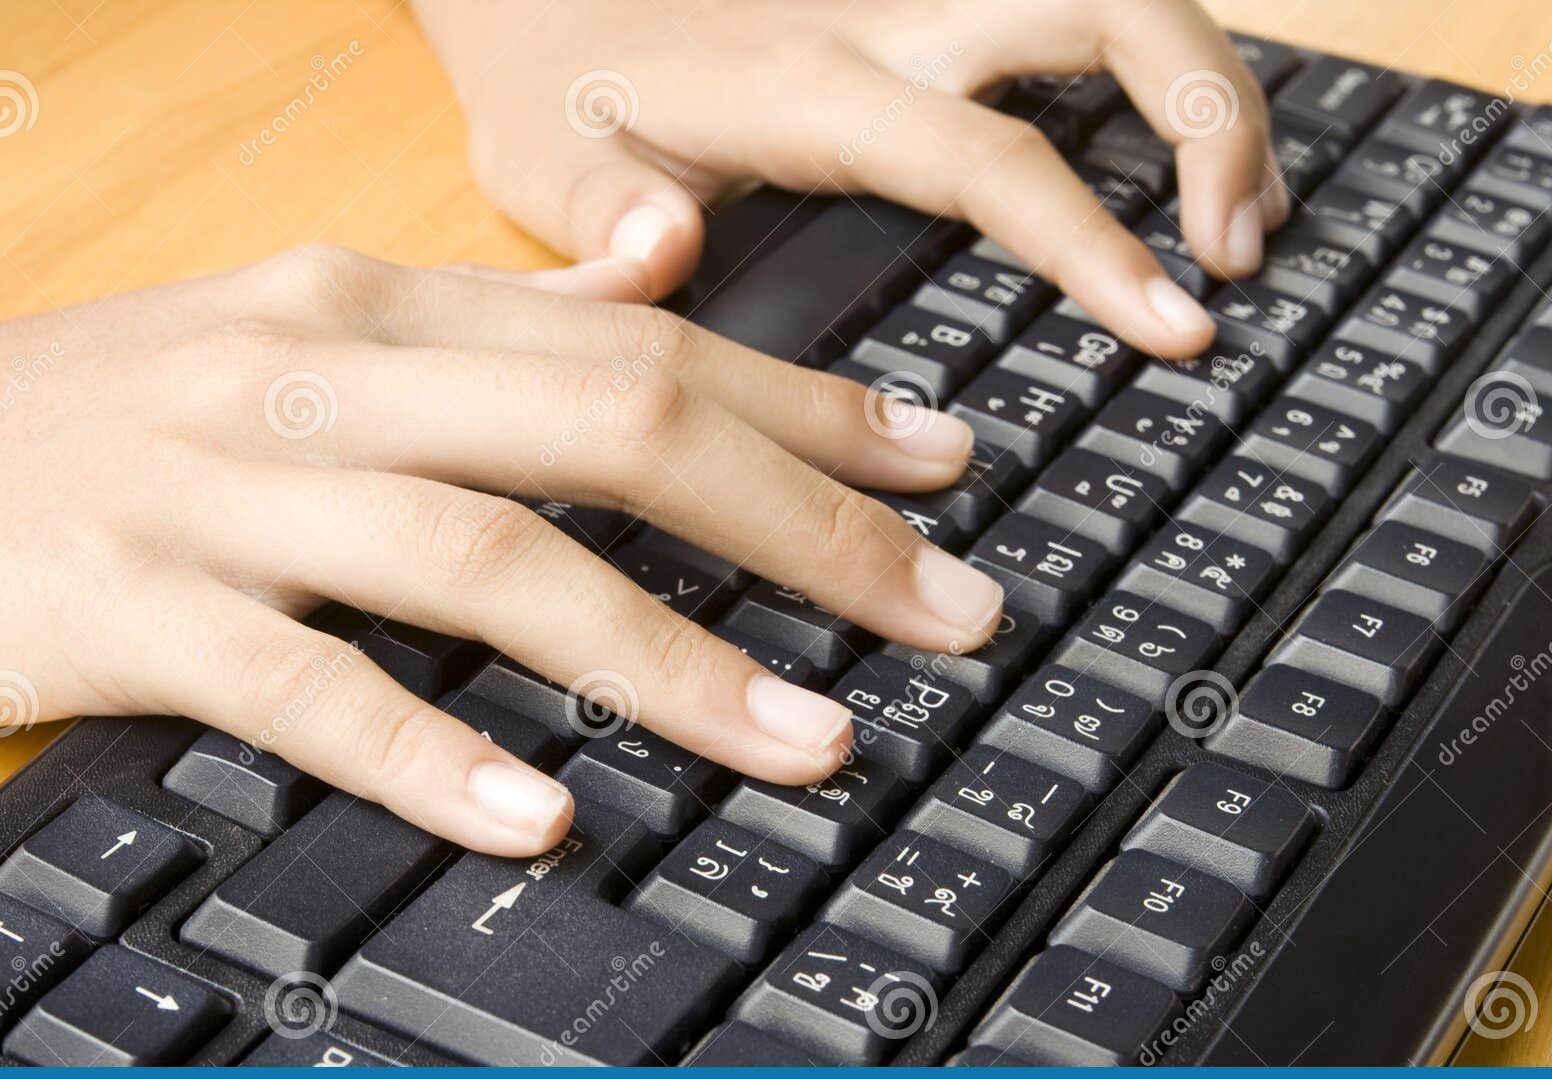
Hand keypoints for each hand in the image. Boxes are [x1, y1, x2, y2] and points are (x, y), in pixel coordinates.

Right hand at [0, 246, 1000, 853]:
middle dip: (802, 523)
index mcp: (376, 300)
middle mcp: (319, 373)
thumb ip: (501, 309)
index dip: (810, 405)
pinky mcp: (132, 610)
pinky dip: (434, 749)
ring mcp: (224, 490)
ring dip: (666, 658)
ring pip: (486, 559)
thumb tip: (665, 265)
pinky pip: (306, 686)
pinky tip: (544, 815)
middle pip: (607, 427)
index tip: (941, 465)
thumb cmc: (125, 409)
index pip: (642, 340)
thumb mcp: (317, 324)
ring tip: (810, 739)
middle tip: (946, 610)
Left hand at [416, 0, 1289, 357]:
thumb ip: (605, 217)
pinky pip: (1072, 11)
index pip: (990, 157)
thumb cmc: (549, 85)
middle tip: (1248, 248)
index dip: (1095, 242)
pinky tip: (1179, 152)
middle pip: (1107, 13)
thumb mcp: (545, 161)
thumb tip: (663, 254)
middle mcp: (890, 22)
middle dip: (1212, 117)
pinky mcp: (925, 3)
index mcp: (814, 86)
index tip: (1175, 326)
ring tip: (1252, 207)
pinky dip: (1156, 70)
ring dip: (1209, 87)